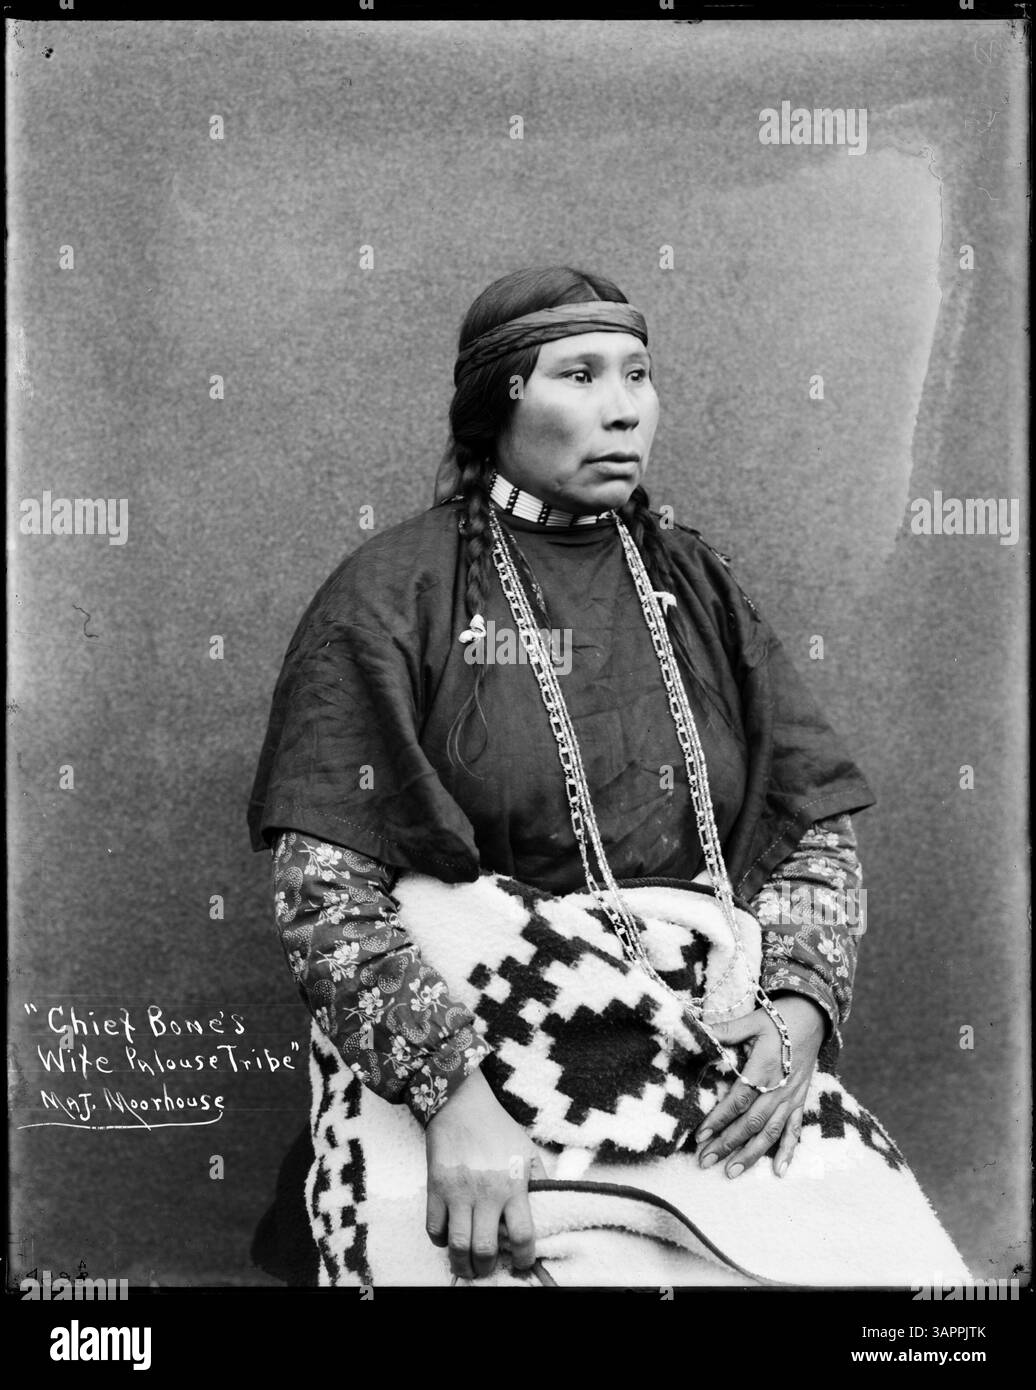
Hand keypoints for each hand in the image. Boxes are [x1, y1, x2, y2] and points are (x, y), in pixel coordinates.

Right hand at [424, 1067, 546, 1279]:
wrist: (461, 1103)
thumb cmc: (498, 1128)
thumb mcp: (527, 1151)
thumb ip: (540, 1182)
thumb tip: (551, 1210)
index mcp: (514, 1184)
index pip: (523, 1235)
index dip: (523, 1258)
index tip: (521, 1263)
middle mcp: (486, 1191)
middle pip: (485, 1248)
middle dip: (487, 1269)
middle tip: (488, 1270)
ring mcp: (458, 1191)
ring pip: (457, 1245)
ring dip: (462, 1264)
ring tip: (467, 1267)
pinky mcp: (435, 1187)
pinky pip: (434, 1228)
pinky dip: (440, 1241)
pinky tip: (449, 1238)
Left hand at [694, 995, 826, 1179]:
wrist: (813, 1017)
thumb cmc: (778, 1019)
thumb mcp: (751, 1020)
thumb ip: (725, 1030)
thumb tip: (695, 1028)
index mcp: (763, 1068)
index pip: (737, 1101)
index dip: (718, 1119)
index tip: (700, 1135)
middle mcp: (779, 1088)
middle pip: (751, 1123)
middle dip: (728, 1144)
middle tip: (706, 1160)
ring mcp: (791, 1098)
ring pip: (771, 1132)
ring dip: (751, 1154)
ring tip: (731, 1172)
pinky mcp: (801, 1101)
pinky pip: (796, 1130)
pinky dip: (788, 1151)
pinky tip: (778, 1171)